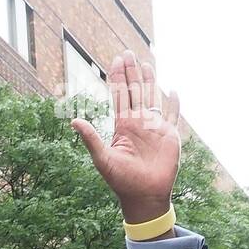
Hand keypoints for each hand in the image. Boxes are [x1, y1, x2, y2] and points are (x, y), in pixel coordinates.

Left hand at [72, 51, 180, 224]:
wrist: (144, 196)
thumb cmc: (121, 181)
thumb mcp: (103, 159)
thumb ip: (91, 139)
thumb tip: (73, 121)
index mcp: (123, 126)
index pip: (120, 96)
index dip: (118, 78)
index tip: (116, 60)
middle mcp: (139, 123)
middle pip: (135, 91)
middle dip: (132, 72)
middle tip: (128, 53)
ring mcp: (155, 127)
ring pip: (153, 97)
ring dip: (151, 80)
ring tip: (147, 63)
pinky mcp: (170, 135)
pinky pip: (173, 115)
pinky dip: (174, 103)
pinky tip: (173, 90)